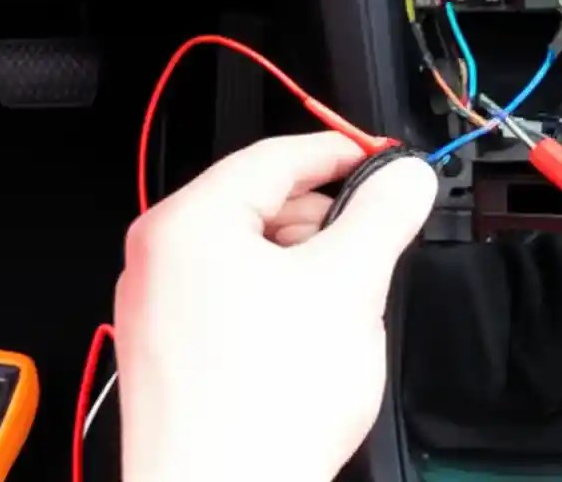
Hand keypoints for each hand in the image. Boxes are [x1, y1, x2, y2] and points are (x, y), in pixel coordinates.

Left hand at [114, 132, 436, 480]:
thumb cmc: (261, 409)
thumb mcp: (347, 286)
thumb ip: (382, 216)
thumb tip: (405, 179)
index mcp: (188, 224)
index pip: (274, 156)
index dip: (340, 153)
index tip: (382, 161)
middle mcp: (158, 258)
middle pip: (258, 203)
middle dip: (324, 217)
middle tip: (376, 235)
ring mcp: (156, 309)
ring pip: (246, 255)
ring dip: (304, 263)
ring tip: (344, 300)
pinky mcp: (167, 354)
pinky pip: (229, 299)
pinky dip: (277, 300)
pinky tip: (310, 336)